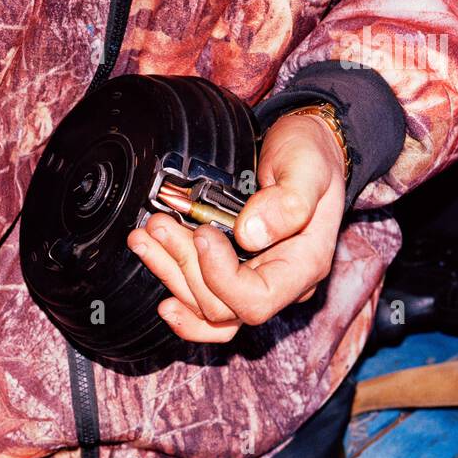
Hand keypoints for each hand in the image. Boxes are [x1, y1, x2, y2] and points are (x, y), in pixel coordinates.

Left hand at [126, 109, 346, 341]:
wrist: (308, 149)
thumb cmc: (312, 155)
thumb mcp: (307, 166)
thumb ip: (288, 200)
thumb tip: (250, 233)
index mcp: (303, 266)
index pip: (257, 299)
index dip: (220, 276)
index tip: (202, 234)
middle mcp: (279, 284)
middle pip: (222, 306)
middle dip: (184, 266)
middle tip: (160, 226)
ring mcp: (254, 282)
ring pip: (205, 307)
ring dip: (169, 274)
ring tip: (146, 238)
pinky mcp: (234, 275)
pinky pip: (206, 307)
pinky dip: (179, 297)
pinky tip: (160, 283)